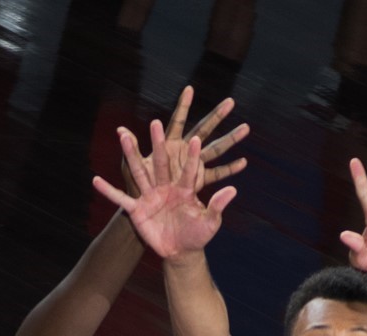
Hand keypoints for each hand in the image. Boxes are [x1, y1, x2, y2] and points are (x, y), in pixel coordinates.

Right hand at [93, 119, 236, 258]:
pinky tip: (95, 180)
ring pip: (139, 173)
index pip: (189, 169)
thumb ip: (218, 205)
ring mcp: (150, 197)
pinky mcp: (137, 211)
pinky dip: (108, 191)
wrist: (180, 250)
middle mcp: (166, 187)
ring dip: (131, 156)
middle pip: (161, 163)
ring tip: (124, 137)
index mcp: (185, 189)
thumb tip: (232, 189)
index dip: (192, 156)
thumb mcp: (210, 222)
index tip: (195, 139)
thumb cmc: (197, 234)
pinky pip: (120, 199)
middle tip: (155, 124)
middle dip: (157, 145)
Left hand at [110, 86, 250, 201]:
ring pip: (215, 150)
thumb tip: (120, 131)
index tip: (189, 88)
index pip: (177, 122)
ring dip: (230, 139)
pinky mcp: (198, 183)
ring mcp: (193, 167)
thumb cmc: (138, 190)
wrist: (149, 217)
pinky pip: (217, 175)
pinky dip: (229, 170)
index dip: (183, 106)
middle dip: (217, 116)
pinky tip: (243, 162)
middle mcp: (183, 153)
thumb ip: (130, 152)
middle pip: (203, 130)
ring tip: (246, 127)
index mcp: (168, 147)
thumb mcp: (131, 170)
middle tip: (231, 102)